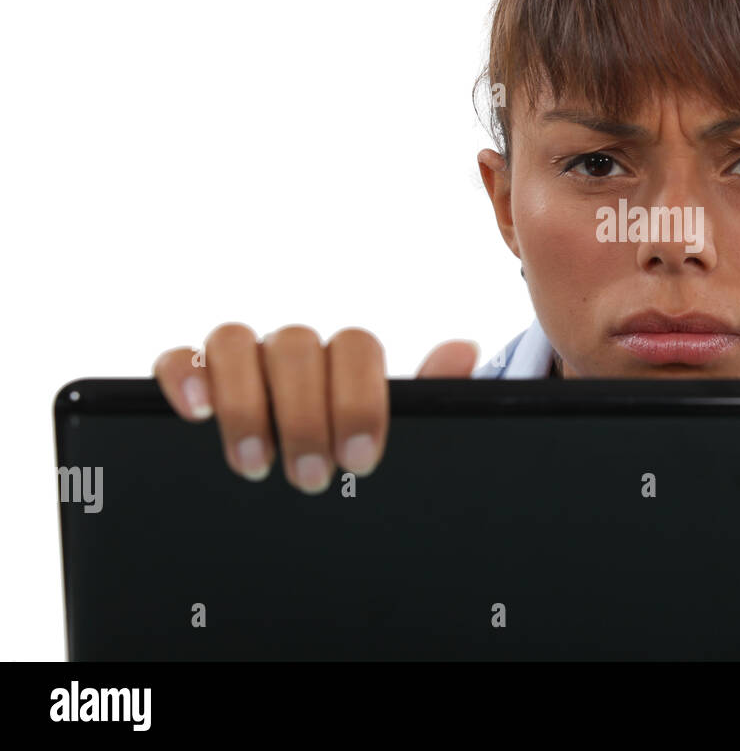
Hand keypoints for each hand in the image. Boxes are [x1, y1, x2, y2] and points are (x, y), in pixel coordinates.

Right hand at [153, 324, 478, 492]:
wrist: (314, 496)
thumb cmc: (352, 463)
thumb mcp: (397, 441)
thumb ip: (431, 396)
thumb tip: (462, 349)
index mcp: (347, 361)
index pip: (356, 347)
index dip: (358, 401)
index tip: (360, 460)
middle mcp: (294, 353)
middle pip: (295, 346)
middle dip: (304, 416)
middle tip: (312, 478)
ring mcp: (242, 363)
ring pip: (234, 341)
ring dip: (244, 403)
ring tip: (256, 466)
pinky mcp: (192, 381)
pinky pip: (179, 357)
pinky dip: (185, 377)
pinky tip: (196, 416)